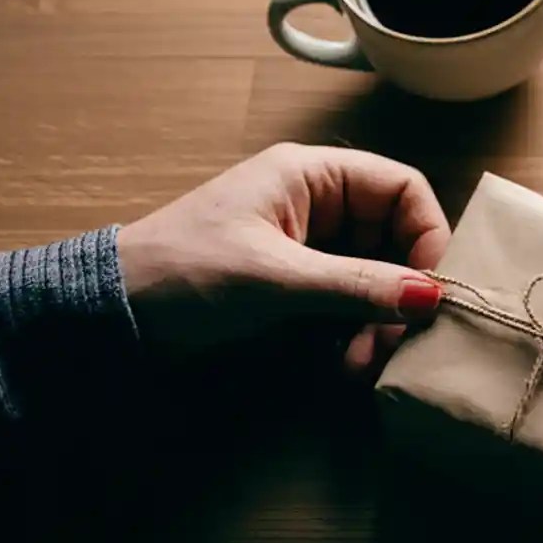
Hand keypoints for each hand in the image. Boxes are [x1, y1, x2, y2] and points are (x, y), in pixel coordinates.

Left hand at [117, 143, 449, 373]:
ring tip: (365, 363)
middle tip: (399, 340)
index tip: (432, 288)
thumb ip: (355, 285)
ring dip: (380, 322)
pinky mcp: (298, 288)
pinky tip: (346, 365)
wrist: (109, 314)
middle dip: (402, 291)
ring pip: (376, 279)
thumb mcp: (274, 278)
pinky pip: (350, 305)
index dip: (428, 233)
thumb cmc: (184, 272)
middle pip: (395, 239)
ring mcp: (309, 248)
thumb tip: (430, 295)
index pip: (402, 189)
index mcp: (312, 176)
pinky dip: (356, 334)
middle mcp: (318, 205)